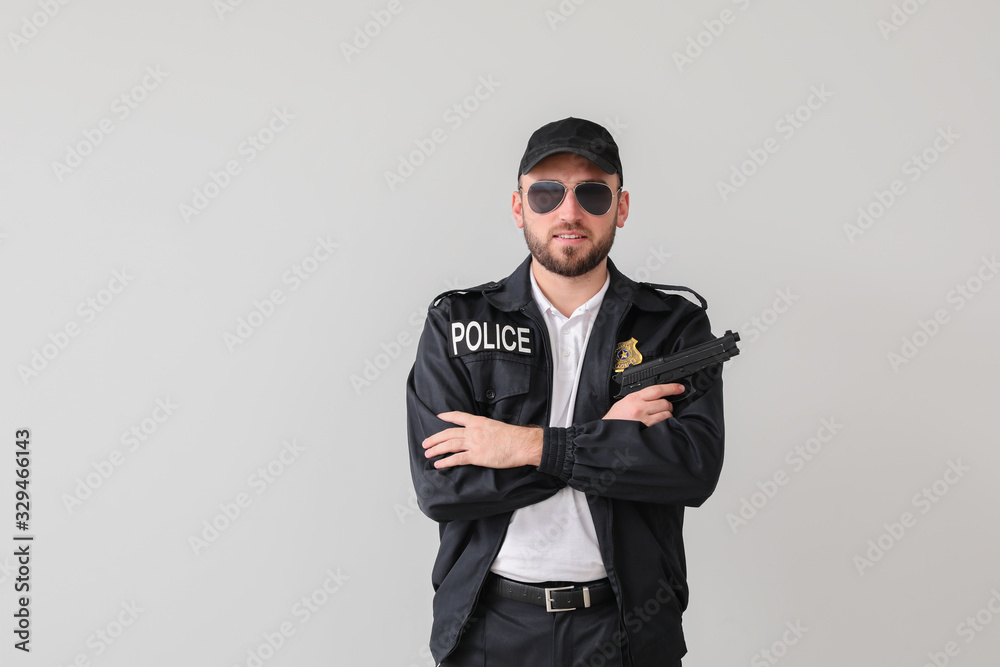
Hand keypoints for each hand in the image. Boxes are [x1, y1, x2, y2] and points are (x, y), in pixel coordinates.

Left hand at [423, 411, 542, 468]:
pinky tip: (439, 464)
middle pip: (449, 433)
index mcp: (479, 422)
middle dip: (435, 438)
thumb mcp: (496, 426)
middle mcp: (473, 431)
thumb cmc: (513, 437)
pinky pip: (457, 459)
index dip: (447, 416)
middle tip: (426, 443)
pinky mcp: (477, 457)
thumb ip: (485, 429)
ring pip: (449, 445)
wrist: (521, 444)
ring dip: (436, 449)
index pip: (459, 417)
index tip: (439, 416)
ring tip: (428, 453)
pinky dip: (446, 462)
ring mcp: (474, 444)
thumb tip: (482, 434)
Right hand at [603, 383, 685, 426]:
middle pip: (664, 402)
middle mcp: (639, 408)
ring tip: (659, 417)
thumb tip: (654, 396)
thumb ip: (638, 398)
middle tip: (664, 407)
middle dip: (667, 405)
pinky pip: (663, 424)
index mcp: (633, 398)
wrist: (607, 435)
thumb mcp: (623, 403)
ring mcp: (644, 420)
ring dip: (666, 415)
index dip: (671, 388)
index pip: (657, 389)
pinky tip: (658, 425)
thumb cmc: (614, 420)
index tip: (679, 388)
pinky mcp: (648, 430)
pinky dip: (663, 423)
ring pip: (666, 413)